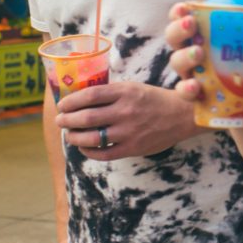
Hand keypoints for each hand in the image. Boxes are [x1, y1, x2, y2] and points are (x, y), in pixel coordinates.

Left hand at [54, 80, 196, 159]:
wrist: (182, 115)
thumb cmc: (154, 99)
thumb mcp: (133, 88)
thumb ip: (111, 93)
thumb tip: (82, 99)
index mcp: (124, 92)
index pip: (90, 95)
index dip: (71, 101)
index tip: (62, 105)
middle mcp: (125, 111)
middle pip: (86, 117)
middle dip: (67, 120)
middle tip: (60, 121)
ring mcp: (129, 131)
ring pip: (92, 138)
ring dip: (75, 137)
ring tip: (69, 135)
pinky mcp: (133, 148)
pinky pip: (104, 154)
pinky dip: (89, 152)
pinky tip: (84, 148)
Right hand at [164, 1, 242, 104]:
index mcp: (202, 29)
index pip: (181, 15)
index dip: (179, 11)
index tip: (185, 8)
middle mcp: (190, 47)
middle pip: (173, 36)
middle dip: (179, 30)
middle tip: (192, 26)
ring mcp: (190, 71)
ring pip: (177, 62)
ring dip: (185, 57)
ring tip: (199, 54)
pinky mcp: (195, 93)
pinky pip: (183, 92)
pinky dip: (187, 90)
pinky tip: (196, 87)